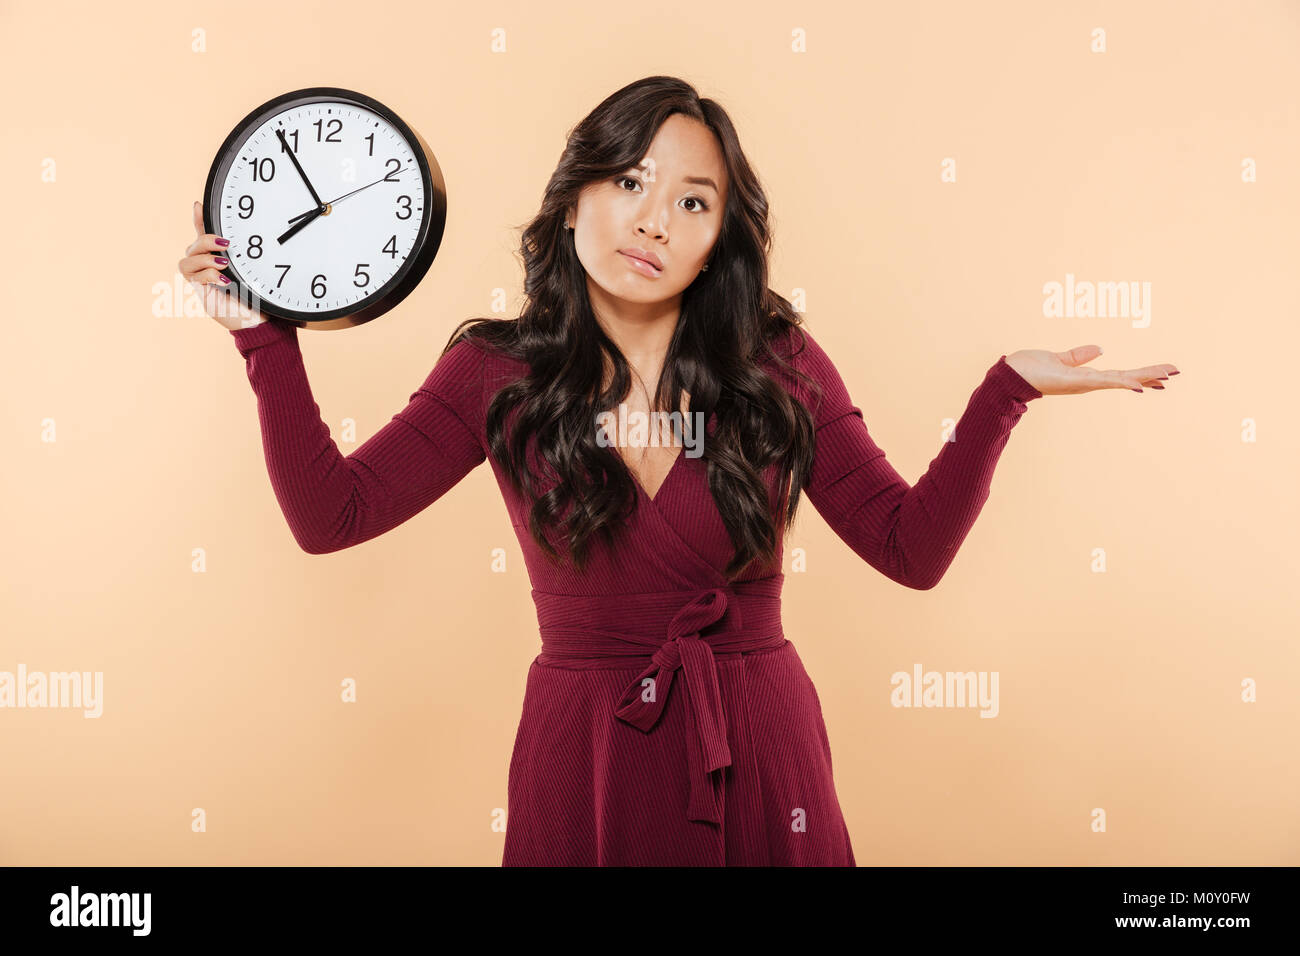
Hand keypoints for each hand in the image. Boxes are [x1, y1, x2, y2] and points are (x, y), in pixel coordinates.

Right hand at [179, 200, 266, 331]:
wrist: (257, 322)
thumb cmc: (260, 297)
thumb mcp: (257, 271)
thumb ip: (249, 256)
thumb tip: (261, 238)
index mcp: (219, 257)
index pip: (204, 234)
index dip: (198, 219)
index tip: (198, 204)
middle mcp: (206, 266)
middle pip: (193, 245)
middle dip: (206, 240)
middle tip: (226, 244)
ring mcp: (202, 279)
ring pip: (187, 260)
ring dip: (204, 258)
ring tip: (224, 264)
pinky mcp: (201, 292)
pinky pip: (193, 276)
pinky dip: (208, 274)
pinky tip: (223, 280)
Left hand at [1004, 346, 1178, 394]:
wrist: (1012, 375)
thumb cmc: (1031, 368)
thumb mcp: (1060, 358)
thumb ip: (1079, 355)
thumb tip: (1099, 349)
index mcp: (1087, 377)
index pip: (1120, 374)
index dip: (1141, 373)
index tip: (1162, 373)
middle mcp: (1089, 382)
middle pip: (1126, 378)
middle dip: (1151, 375)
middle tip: (1176, 372)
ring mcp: (1084, 383)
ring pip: (1121, 379)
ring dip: (1145, 377)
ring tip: (1168, 375)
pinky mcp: (1077, 382)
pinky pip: (1104, 382)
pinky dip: (1122, 383)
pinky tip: (1139, 385)